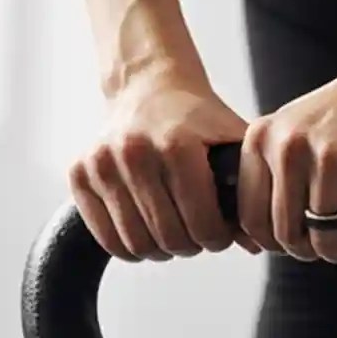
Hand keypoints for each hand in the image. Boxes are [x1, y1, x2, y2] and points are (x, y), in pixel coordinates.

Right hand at [69, 71, 251, 261]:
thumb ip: (249, 189)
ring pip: (137, 244)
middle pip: (169, 238)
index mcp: (177, 145)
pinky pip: (105, 238)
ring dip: (160, 250)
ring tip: (174, 235)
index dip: (217, 239)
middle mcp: (135, 152)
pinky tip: (145, 234)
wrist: (148, 87)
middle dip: (191, 246)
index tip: (220, 235)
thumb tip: (258, 243)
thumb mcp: (231, 142)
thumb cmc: (195, 120)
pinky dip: (128, 248)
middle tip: (197, 236)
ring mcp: (102, 163)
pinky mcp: (78, 172)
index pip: (202, 224)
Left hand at [237, 37, 336, 263]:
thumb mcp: (292, 128)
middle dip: (308, 251)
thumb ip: (271, 169)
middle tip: (327, 245)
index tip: (294, 242)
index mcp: (263, 138)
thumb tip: (262, 236)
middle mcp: (291, 147)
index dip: (273, 242)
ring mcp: (332, 158)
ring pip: (323, 239)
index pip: (251, 218)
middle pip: (287, 234)